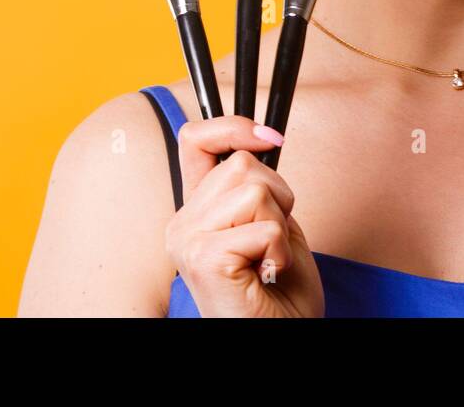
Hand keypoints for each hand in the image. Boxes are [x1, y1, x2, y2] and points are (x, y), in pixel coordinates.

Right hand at [165, 117, 324, 316]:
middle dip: (278, 197)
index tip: (270, 136)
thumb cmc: (279, 292)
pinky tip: (266, 275)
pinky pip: (264, 227)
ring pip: (256, 190)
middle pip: (242, 164)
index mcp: (196, 211)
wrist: (280, 336)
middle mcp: (182, 223)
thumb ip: (256, 187)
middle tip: (271, 241)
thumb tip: (265, 136)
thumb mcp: (271, 223)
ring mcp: (188, 240)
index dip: (233, 127)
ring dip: (279, 226)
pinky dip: (279, 250)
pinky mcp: (204, 259)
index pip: (196, 140)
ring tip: (267, 259)